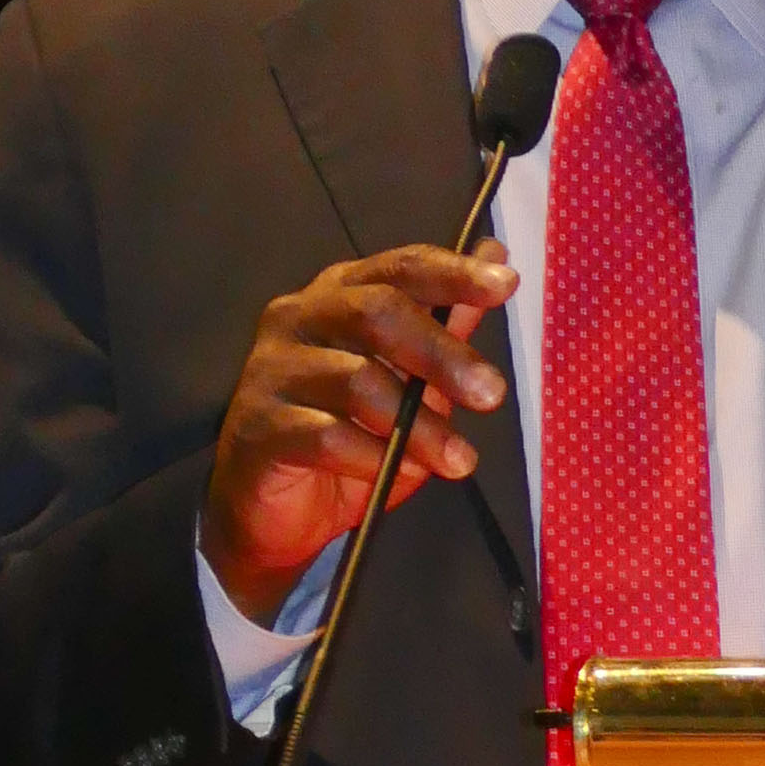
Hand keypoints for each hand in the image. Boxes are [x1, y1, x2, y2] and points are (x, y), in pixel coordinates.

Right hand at [201, 242, 514, 629]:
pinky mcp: (260, 424)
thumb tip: (496, 259)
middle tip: (491, 394)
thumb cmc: (345, 434)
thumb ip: (446, 325)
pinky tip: (399, 474)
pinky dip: (374, 457)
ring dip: (419, 425)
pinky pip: (327, 436)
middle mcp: (300, 318)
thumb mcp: (409, 381)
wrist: (271, 505)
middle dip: (442, 353)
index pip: (399, 269)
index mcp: (339, 295)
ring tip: (459, 461)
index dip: (452, 273)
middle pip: (376, 313)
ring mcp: (274, 369)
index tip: (504, 284)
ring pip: (356, 380)